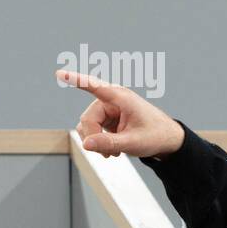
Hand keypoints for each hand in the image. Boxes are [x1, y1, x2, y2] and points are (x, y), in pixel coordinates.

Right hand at [59, 69, 184, 158]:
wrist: (167, 140)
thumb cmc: (155, 136)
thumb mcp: (133, 142)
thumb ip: (109, 143)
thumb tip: (85, 145)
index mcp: (121, 98)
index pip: (94, 86)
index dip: (75, 80)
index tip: (59, 73)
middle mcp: (111, 100)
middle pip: (87, 119)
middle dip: (94, 138)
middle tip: (108, 155)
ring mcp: (108, 109)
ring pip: (86, 126)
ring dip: (96, 141)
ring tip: (114, 153)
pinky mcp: (107, 118)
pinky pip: (92, 130)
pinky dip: (98, 142)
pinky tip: (113, 150)